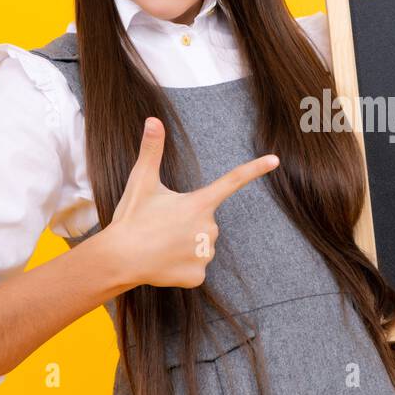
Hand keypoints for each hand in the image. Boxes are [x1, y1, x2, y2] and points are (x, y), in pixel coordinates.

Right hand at [100, 116, 279, 288]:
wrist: (118, 259)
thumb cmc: (131, 218)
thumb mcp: (141, 182)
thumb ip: (151, 150)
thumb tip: (152, 120)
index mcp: (199, 203)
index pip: (232, 181)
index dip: (255, 169)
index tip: (275, 160)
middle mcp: (209, 227)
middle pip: (206, 221)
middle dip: (188, 223)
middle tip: (162, 227)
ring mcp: (205, 253)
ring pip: (201, 245)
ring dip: (184, 245)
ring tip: (160, 245)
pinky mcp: (198, 275)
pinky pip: (195, 267)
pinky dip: (181, 267)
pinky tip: (164, 263)